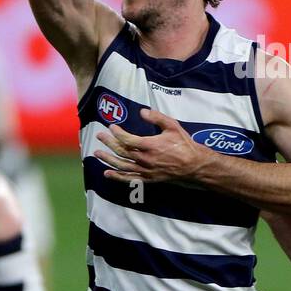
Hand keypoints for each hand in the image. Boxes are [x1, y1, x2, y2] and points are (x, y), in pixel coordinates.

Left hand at [93, 108, 209, 182]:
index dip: (117, 133)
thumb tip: (141, 111)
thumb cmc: (184, 144)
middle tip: (99, 136)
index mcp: (150, 145)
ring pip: (122, 166)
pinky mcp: (148, 179)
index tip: (112, 127)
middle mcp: (145, 159)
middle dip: (108, 143)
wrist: (194, 165)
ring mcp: (146, 171)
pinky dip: (117, 177)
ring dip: (108, 160)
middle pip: (121, 151)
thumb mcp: (172, 126)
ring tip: (97, 154)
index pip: (127, 139)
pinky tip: (107, 173)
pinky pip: (129, 179)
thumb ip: (156, 117)